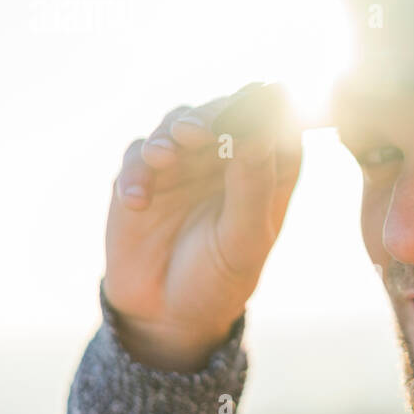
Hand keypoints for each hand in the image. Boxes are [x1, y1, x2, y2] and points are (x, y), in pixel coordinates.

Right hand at [102, 82, 302, 370]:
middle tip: (200, 130)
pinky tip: (137, 202)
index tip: (263, 100)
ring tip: (166, 156)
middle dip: (213, 115)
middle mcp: (227, 155)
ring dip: (170, 135)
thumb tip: (259, 134)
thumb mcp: (244, 241)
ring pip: (176, 124)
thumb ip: (252, 189)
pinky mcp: (143, 173)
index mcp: (269, 168)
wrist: (169, 312)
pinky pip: (136, 159)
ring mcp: (183, 160)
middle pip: (224, 113)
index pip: (278, 124)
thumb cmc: (221, 276)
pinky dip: (136, 175)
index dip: (272, 110)